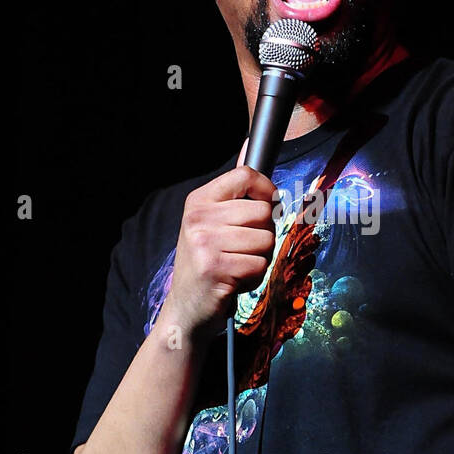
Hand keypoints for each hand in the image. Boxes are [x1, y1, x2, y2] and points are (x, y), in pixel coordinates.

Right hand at [160, 147, 276, 343]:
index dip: (267, 190)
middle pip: (263, 211)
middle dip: (264, 234)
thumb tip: (250, 145)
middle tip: (242, 249)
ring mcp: (204, 243)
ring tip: (237, 266)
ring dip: (259, 258)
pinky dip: (254, 277)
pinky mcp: (215, 268)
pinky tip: (235, 281)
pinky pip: (259, 265)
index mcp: (199, 201)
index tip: (267, 205)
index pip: (245, 175)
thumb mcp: (213, 221)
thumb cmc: (207, 262)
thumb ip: (235, 189)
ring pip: (266, 239)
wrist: (186, 308)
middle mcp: (198, 218)